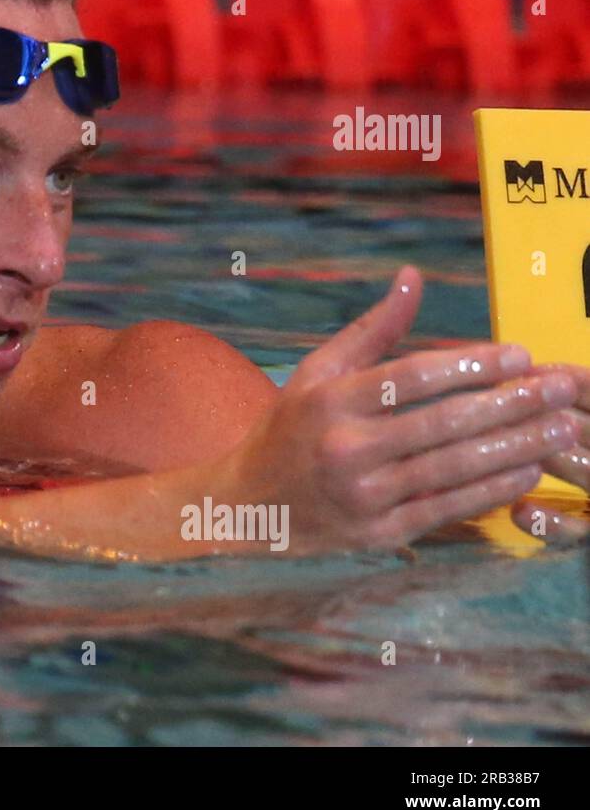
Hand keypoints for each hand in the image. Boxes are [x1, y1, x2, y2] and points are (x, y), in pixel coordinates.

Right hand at [219, 265, 578, 553]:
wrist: (251, 504)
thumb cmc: (290, 429)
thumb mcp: (318, 372)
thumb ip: (372, 329)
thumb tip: (412, 277)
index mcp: (329, 401)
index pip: (411, 377)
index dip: (471, 364)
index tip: (520, 355)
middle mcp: (345, 449)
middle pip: (443, 422)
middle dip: (512, 403)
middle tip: (562, 387)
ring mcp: (363, 495)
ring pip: (454, 467)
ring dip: (516, 446)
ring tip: (563, 428)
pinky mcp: (378, 532)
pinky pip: (447, 508)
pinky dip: (493, 490)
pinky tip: (529, 470)